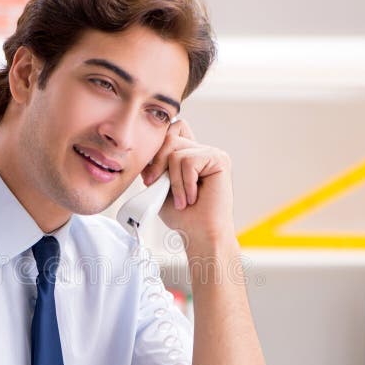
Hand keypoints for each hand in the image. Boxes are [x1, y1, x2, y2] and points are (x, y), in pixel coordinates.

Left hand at [141, 119, 235, 252]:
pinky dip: (184, 183)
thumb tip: (145, 149)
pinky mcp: (219, 159)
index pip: (170, 131)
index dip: (156, 149)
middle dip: (157, 163)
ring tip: (182, 199)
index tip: (150, 176)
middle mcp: (200, 150)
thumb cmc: (182, 215)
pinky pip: (188, 161)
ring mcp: (211, 153)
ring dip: (172, 181)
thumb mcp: (159, 186)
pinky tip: (192, 197)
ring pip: (176, 151)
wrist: (199, 234)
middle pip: (170, 137)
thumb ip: (154, 165)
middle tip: (156, 185)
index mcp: (188, 154)